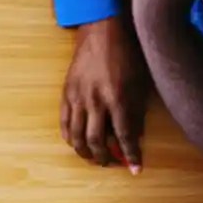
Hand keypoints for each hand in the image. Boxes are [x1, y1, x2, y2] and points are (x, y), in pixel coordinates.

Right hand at [61, 17, 147, 170]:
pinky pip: (64, 122)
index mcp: (116, 98)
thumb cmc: (124, 56)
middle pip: (96, 140)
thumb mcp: (138, 84)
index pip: (124, 135)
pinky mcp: (65, 93)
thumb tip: (134, 136)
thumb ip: (135, 112)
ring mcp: (77, 97)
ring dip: (84, 152)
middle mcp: (95, 101)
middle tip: (110, 164)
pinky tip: (75, 142)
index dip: (130, 155)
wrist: (100, 34)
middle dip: (104, 158)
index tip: (135, 168)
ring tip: (92, 158)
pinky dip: (69, 136)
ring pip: (76, 135)